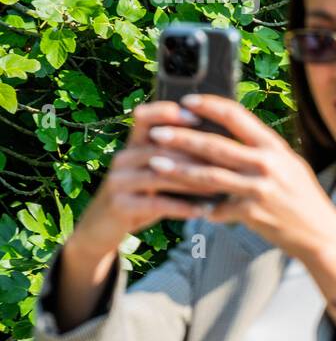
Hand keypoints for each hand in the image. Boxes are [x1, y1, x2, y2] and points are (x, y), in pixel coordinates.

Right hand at [71, 100, 214, 254]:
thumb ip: (175, 156)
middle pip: (161, 148)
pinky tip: (204, 210)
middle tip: (228, 161)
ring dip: (194, 181)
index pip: (146, 117)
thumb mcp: (154, 171)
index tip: (198, 117)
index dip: (169, 113)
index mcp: (132, 145)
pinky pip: (156, 203)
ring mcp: (118, 181)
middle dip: (196, 155)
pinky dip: (183, 207)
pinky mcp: (119, 205)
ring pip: (160, 174)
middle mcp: (123, 158)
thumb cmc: (141, 195)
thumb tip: (220, 142)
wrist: (102, 227)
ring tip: (222, 187)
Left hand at [143, 93, 335, 262]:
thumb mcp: (289, 165)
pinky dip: (198, 206)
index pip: (237, 116)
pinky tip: (179, 203)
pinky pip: (216, 208)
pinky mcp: (251, 213)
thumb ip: (262, 151)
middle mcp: (267, 164)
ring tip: (154, 163)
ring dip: (177, 169)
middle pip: (215, 146)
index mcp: (275, 147)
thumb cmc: (303, 197)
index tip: (187, 101)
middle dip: (181, 138)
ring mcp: (258, 189)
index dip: (209, 106)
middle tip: (156, 132)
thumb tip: (231, 133)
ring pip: (208, 176)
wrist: (320, 232)